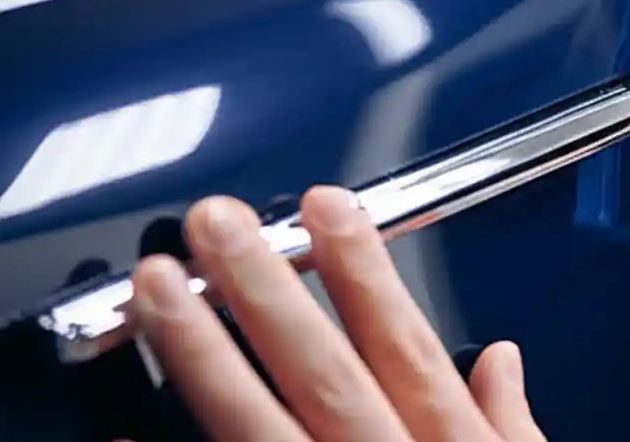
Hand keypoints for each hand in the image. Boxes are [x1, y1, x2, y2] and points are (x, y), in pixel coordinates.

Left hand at [128, 188, 544, 440]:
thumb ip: (513, 423)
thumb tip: (505, 358)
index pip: (402, 342)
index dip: (363, 271)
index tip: (326, 210)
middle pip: (320, 371)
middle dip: (268, 291)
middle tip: (218, 227)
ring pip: (257, 428)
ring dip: (206, 356)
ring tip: (162, 290)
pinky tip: (116, 435)